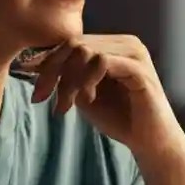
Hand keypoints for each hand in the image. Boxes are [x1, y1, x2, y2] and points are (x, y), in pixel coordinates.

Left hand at [19, 35, 184, 164]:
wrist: (150, 143)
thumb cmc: (119, 119)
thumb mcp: (83, 94)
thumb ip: (66, 77)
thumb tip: (34, 64)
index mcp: (112, 45)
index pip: (72, 41)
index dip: (47, 62)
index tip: (35, 89)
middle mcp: (125, 42)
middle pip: (75, 43)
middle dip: (53, 71)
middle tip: (43, 98)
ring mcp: (134, 52)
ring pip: (85, 50)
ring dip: (69, 80)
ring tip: (67, 105)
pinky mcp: (139, 68)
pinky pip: (102, 62)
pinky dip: (86, 80)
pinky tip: (86, 99)